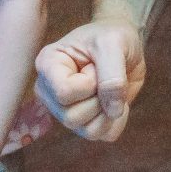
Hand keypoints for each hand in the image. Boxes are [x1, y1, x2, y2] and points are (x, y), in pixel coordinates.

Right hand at [33, 17, 145, 141]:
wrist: (123, 44)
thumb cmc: (111, 36)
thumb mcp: (113, 44)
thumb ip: (112, 76)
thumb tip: (113, 111)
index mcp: (47, 66)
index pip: (64, 93)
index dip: (89, 83)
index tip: (94, 64)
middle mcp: (50, 92)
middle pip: (72, 117)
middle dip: (100, 98)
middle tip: (103, 76)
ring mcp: (65, 110)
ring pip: (88, 131)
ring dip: (108, 111)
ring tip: (108, 88)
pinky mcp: (83, 122)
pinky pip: (103, 135)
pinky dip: (116, 121)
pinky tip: (115, 101)